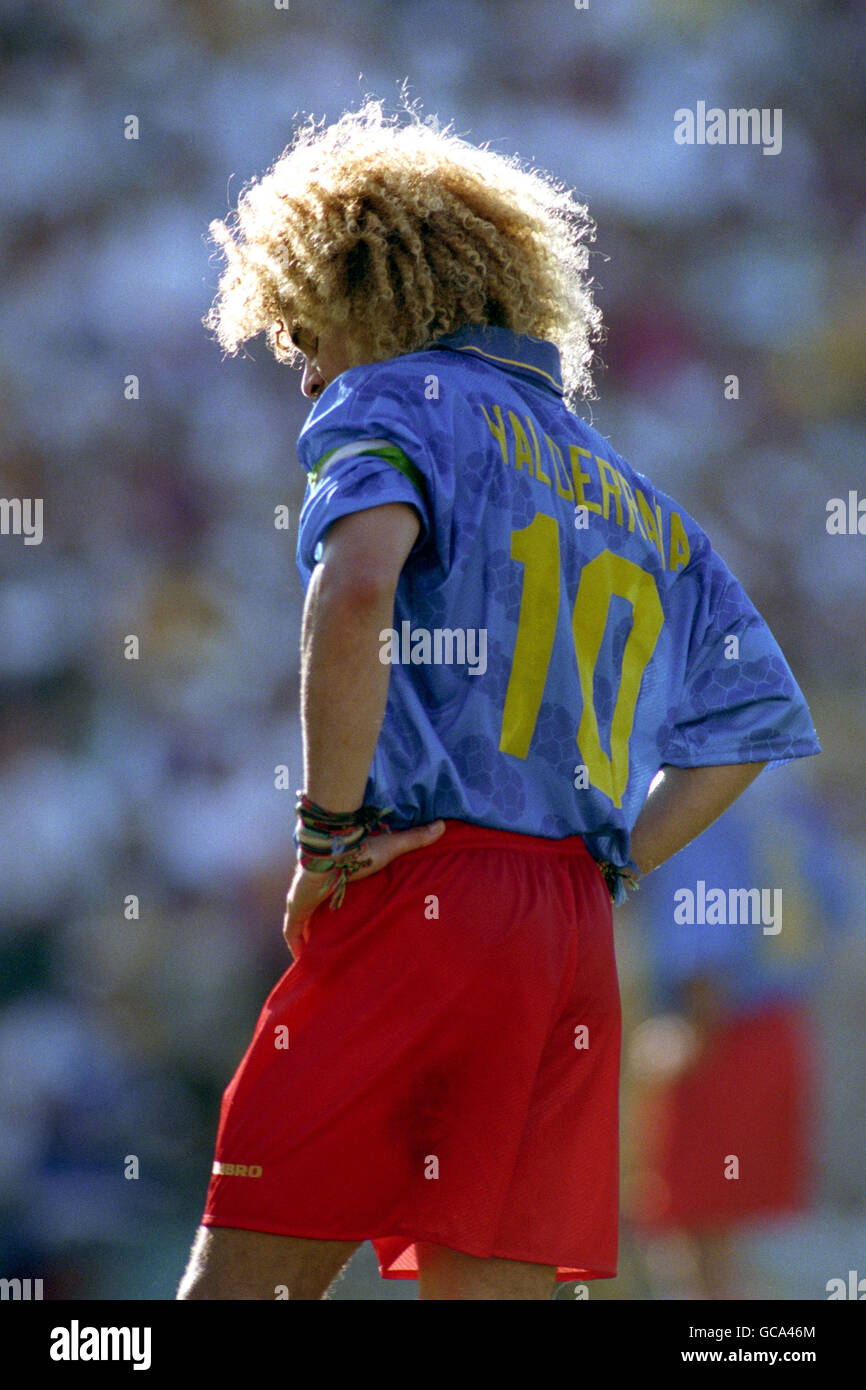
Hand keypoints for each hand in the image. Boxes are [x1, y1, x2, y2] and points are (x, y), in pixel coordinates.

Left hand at [282, 819, 445, 959]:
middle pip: (318, 912)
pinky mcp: (296, 908)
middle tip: (337, 947)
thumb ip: (415, 839)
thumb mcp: (391, 848)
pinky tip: (302, 960)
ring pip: (304, 924)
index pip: (337, 896)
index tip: (350, 922)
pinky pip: (292, 931)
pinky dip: (296, 944)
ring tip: (321, 959)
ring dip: (309, 938)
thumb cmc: (357, 849)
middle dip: (324, 927)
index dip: (340, 908)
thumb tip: (443, 826)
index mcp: (336, 877)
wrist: (331, 850)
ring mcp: (303, 900)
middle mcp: (317, 890)